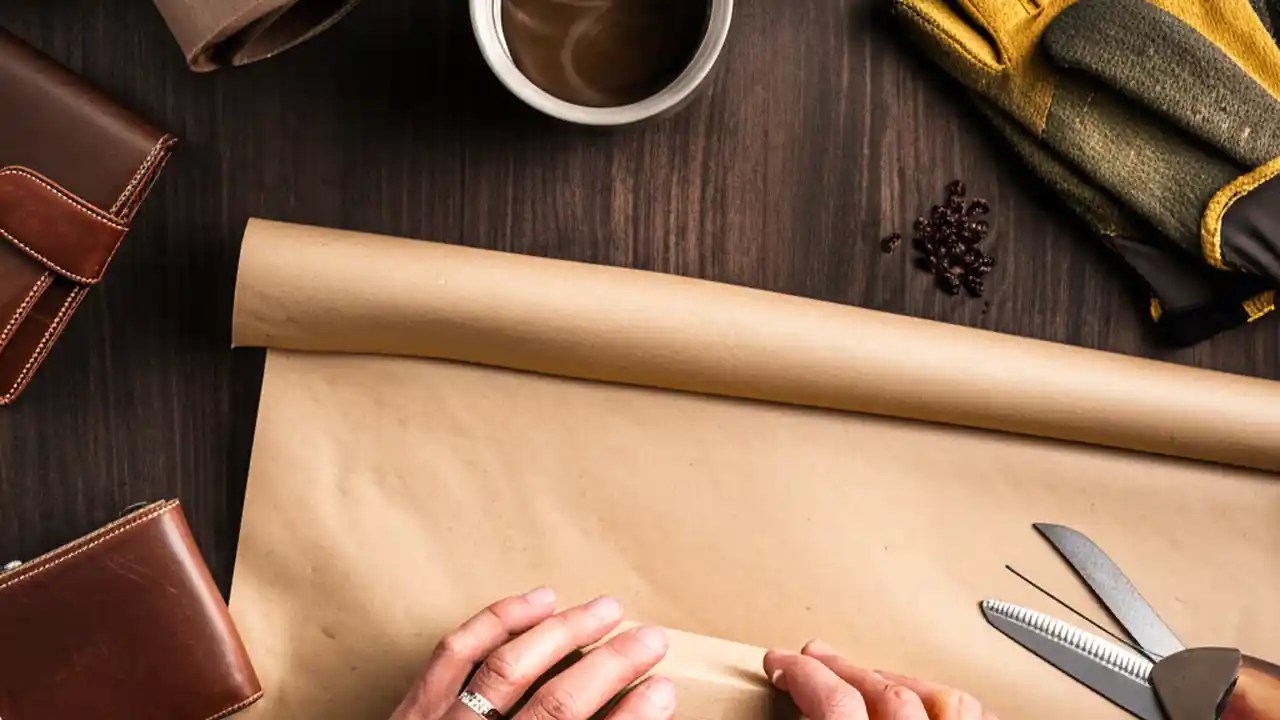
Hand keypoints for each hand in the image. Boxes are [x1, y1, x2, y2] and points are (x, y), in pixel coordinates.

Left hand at [391, 589, 674, 719]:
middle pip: (556, 706)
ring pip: (506, 668)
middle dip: (611, 666)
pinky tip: (539, 602)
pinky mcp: (411, 710)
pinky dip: (500, 620)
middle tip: (652, 639)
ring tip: (606, 609)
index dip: (633, 717)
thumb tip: (633, 718)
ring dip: (563, 632)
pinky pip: (456, 652)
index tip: (664, 690)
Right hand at [765, 641, 995, 719]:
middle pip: (889, 693)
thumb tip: (796, 703)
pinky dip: (952, 704)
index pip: (837, 704)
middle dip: (844, 667)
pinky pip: (979, 719)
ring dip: (898, 679)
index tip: (782, 664)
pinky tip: (936, 699)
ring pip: (944, 701)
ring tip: (869, 672)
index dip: (804, 675)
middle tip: (812, 657)